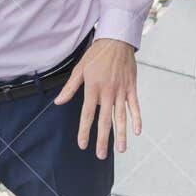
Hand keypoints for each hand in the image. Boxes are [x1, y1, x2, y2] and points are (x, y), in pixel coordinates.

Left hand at [53, 38, 140, 157]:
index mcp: (92, 88)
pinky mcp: (131, 88)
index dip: (84, 131)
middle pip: (104, 120)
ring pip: (121, 116)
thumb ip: (70, 88)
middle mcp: (107, 92)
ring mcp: (121, 91)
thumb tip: (58, 103)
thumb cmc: (96, 54)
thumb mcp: (79, 69)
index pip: (87, 114)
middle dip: (103, 139)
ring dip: (121, 134)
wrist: (117, 40)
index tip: (82, 145)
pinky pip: (134, 106)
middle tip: (101, 155)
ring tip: (122, 149)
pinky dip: (137, 118)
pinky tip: (137, 131)